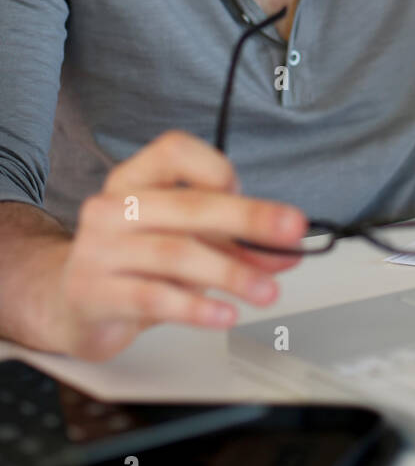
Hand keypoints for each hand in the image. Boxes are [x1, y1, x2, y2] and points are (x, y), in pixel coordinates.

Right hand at [50, 130, 306, 360]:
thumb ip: (237, 244)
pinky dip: (195, 307)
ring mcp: (98, 250)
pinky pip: (152, 297)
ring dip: (230, 272)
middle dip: (248, 218)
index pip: (175, 151)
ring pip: (175, 253)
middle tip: (291, 233)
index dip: (218, 169)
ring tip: (266, 292)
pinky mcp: (92, 293)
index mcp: (134, 180)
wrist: (72, 304)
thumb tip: (288, 251)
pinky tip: (224, 314)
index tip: (249, 193)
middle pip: (187, 204)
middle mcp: (112, 207)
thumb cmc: (135, 263)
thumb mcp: (188, 243)